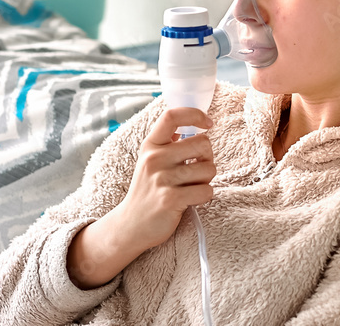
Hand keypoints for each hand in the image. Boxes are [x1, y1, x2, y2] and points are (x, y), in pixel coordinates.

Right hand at [113, 107, 216, 254]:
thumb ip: (168, 143)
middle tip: (196, 170)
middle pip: (203, 143)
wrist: (130, 225)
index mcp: (151, 145)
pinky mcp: (170, 199)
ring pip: (209, 169)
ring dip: (206, 180)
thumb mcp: (150, 160)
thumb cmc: (147, 190)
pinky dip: (205, 196)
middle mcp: (154, 158)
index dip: (195, 114)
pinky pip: (207, 190)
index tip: (208, 123)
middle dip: (208, 158)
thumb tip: (193, 123)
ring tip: (190, 187)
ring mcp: (162, 179)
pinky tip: (190, 200)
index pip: (172, 116)